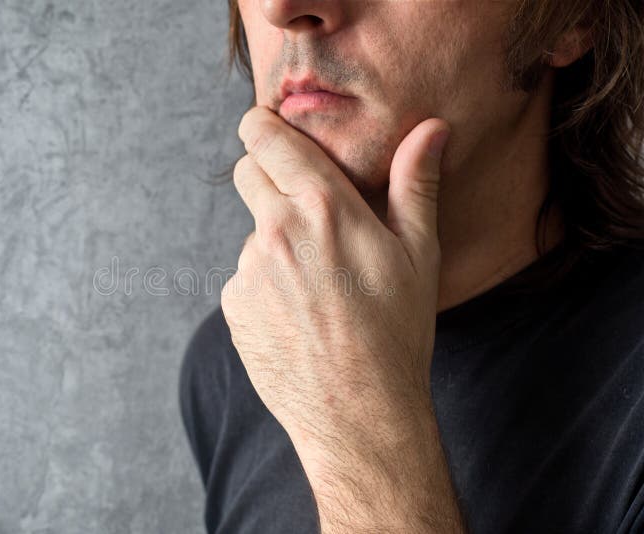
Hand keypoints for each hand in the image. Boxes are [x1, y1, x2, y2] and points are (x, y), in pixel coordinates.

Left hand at [220, 106, 461, 531]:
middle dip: (268, 178)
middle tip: (306, 212)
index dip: (262, 127)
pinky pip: (244, 278)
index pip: (264, 137)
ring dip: (274, 243)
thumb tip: (430, 127)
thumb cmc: (397, 331)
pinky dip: (265, 286)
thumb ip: (414, 184)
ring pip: (252, 233)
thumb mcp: (418, 254)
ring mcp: (248, 271)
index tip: (268, 131)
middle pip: (246, 173)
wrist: (358, 412)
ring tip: (317, 286)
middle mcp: (275, 231)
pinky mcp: (234, 306)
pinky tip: (298, 316)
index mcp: (322, 206)